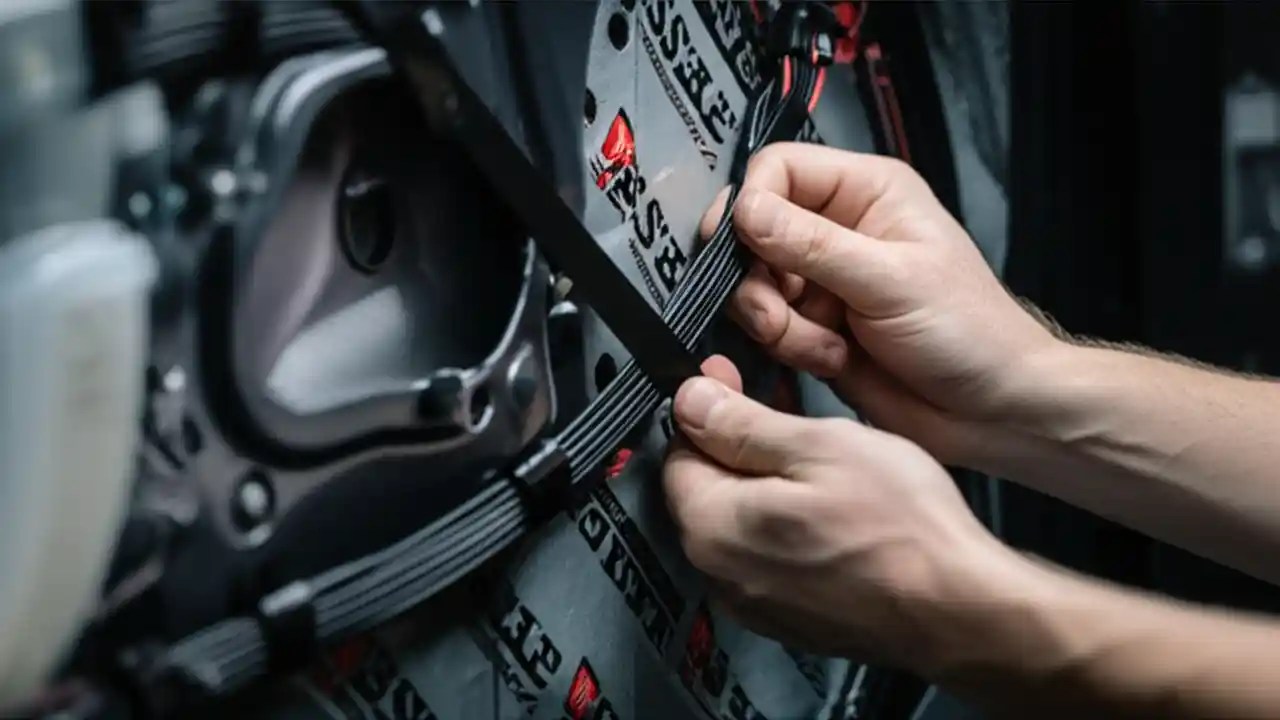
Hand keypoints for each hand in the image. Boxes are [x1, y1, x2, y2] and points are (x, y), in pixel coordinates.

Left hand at [664, 357, 1019, 669]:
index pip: (677, 453)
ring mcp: (755, 603)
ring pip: (738, 524)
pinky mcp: (790, 618)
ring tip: (812, 455)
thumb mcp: (819, 446)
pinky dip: (784, 525)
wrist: (962, 610)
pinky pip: (767, 557)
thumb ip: (742, 425)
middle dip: (732, 445)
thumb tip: (690, 401)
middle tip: (776, 408)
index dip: (705, 408)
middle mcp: (721, 574)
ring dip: (761, 485)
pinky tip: (827, 506)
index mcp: (714, 527)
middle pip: (704, 491)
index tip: (731, 377)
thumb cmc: (901, 528)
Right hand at [704, 144, 1059, 464]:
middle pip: (751, 231)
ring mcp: (821, 280)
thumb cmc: (967, 332)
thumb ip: (812, 245)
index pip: (777, 169)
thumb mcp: (889, 280)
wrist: (989, 411)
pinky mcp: (811, 325)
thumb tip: (744, 210)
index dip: (750, 205)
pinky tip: (833, 360)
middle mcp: (836, 228)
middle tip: (778, 315)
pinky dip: (788, 348)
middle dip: (757, 280)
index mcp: (865, 191)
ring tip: (826, 346)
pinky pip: (766, 328)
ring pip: (752, 284)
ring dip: (776, 322)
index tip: (746, 249)